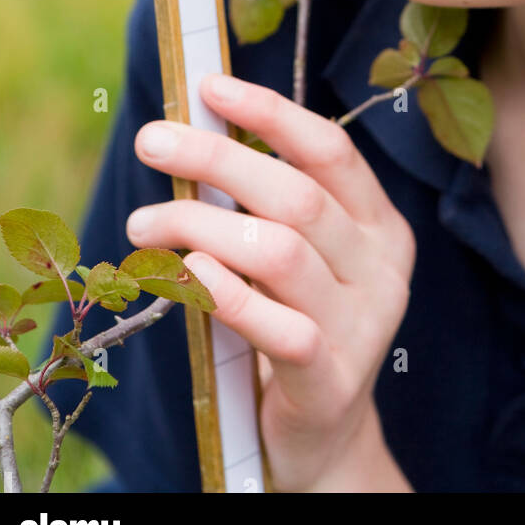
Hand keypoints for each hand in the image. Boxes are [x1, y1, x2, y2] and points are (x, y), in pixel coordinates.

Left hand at [126, 73, 416, 491]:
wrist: (324, 437)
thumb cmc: (294, 324)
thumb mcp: (293, 258)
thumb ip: (263, 205)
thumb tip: (192, 133)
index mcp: (380, 225)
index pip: (330, 150)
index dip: (270, 112)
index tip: (209, 88)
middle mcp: (382, 267)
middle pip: (298, 194)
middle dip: (217, 158)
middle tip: (151, 140)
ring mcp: (365, 324)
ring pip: (281, 252)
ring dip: (200, 226)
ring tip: (142, 224)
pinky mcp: (333, 379)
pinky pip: (277, 328)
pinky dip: (223, 293)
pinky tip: (184, 272)